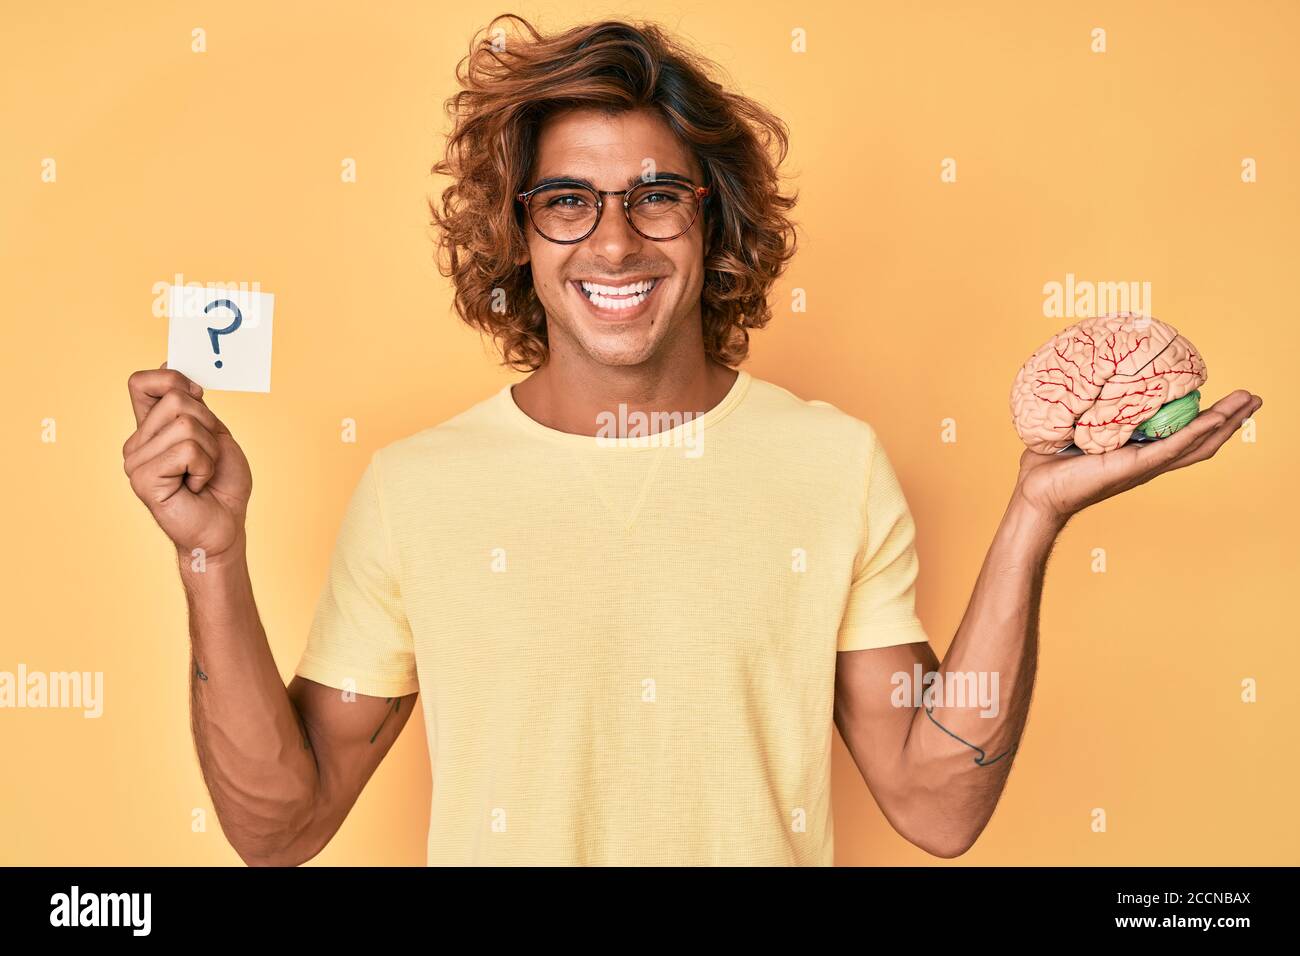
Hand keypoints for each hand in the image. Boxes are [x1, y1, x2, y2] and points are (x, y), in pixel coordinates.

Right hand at [122, 362, 252, 562]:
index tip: (199, 397)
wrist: (225, 527)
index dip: (173, 380)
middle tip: (208, 457)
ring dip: (210, 450)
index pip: (142, 382)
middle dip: (209, 425)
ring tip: (201, 474)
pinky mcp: (142, 478)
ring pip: (186, 424)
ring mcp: (135, 460)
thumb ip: (192, 404)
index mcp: (151, 428)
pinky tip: (196, 485)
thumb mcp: (215, 434)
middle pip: (177, 399)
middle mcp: (137, 442)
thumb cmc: (222, 485)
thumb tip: (166, 363)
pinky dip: (204, 466)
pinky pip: (187, 449)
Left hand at [1012, 389, 1262, 524]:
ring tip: (1248, 403)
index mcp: (1138, 452)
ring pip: (1196, 444)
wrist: (1036, 491)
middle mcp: (1148, 461)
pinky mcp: (1135, 467)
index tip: (1228, 401)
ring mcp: (1145, 466)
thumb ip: (1086, 411)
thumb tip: (1084, 380)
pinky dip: (1197, 433)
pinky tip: (1216, 419)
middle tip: (1253, 398)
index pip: (1182, 436)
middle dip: (1230, 420)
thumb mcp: (1075, 430)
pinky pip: (1173, 448)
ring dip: (1225, 423)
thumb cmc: (1050, 465)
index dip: (1208, 421)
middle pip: (1201, 442)